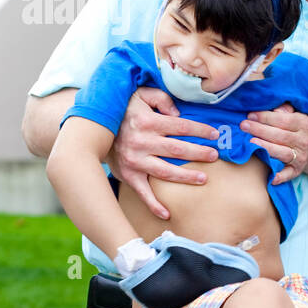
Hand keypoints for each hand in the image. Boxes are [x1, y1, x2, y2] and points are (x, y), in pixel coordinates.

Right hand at [107, 87, 221, 221]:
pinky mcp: (127, 175)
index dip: (200, 130)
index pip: (181, 126)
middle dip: (199, 153)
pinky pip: (142, 192)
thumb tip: (178, 113)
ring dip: (186, 177)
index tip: (215, 134)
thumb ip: (161, 98)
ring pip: (165, 171)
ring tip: (203, 179)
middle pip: (177, 150)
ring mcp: (134, 160)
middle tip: (214, 156)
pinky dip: (154, 205)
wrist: (93, 128)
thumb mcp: (140, 94)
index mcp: (147, 121)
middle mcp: (141, 142)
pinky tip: (167, 214)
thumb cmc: (122, 109)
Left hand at [240, 102, 307, 184]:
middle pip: (280, 135)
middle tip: (244, 126)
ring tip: (251, 143)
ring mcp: (301, 156)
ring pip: (282, 153)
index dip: (265, 117)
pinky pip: (289, 174)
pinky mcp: (297, 170)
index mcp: (303, 123)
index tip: (250, 115)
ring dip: (267, 148)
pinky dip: (281, 177)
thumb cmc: (297, 130)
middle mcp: (303, 140)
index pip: (283, 119)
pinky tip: (272, 178)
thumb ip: (285, 110)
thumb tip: (274, 108)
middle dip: (260, 130)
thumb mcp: (296, 116)